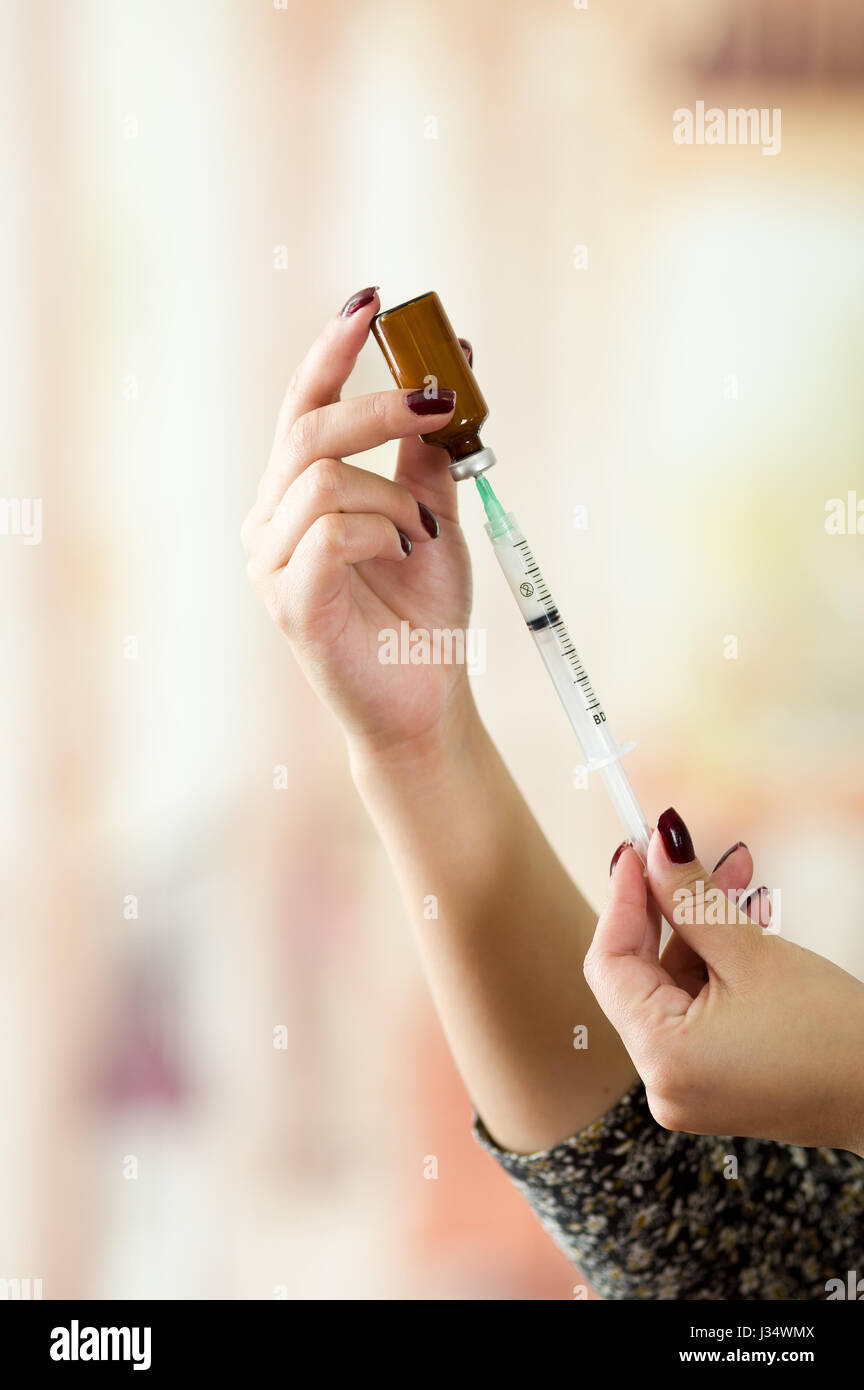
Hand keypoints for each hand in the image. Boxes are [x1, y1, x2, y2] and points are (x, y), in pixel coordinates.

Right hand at [242, 288, 476, 755]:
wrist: (427, 697)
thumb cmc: (422, 610)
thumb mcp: (431, 513)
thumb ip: (425, 453)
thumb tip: (449, 371)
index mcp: (297, 495)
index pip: (302, 406)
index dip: (331, 350)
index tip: (372, 301)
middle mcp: (271, 521)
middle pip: (308, 429)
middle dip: (380, 405)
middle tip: (440, 402)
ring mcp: (271, 562)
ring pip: (323, 479)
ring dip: (392, 497)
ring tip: (419, 537)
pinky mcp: (288, 601)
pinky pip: (332, 532)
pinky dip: (382, 534)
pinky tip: (401, 559)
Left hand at [584, 808, 863, 1153]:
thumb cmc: (834, 1037)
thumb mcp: (752, 954)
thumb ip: (692, 897)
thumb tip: (656, 845)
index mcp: (660, 1057)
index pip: (608, 963)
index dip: (622, 898)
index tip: (638, 848)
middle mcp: (663, 1081)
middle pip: (642, 972)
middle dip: (672, 906)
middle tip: (691, 854)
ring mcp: (690, 1085)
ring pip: (676, 983)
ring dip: (702, 927)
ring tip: (742, 877)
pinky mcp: (718, 1079)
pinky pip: (700, 1007)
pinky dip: (718, 964)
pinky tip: (751, 919)